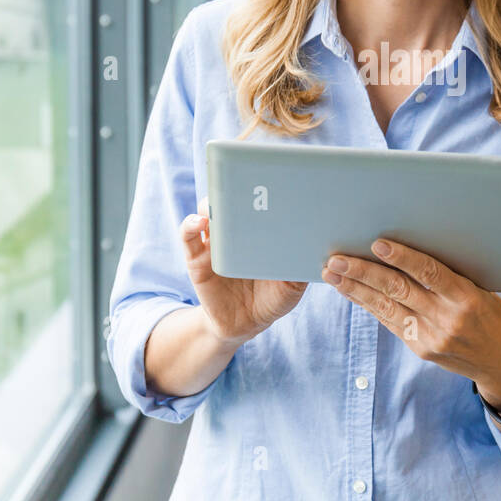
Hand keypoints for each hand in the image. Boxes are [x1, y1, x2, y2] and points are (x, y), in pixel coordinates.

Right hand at [181, 196, 307, 349]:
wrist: (245, 324)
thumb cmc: (272, 299)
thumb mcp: (292, 284)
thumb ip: (299, 267)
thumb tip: (313, 247)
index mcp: (260, 232)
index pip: (258, 202)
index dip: (262, 188)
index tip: (270, 177)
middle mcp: (236, 232)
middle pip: (230, 199)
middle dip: (234, 187)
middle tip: (244, 184)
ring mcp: (215, 243)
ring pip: (206, 211)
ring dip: (210, 203)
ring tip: (219, 203)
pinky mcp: (197, 259)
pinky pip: (188, 236)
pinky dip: (189, 225)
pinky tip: (199, 223)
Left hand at [322, 239, 500, 413]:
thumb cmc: (493, 318)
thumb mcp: (482, 292)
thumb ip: (450, 277)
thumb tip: (411, 252)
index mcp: (466, 298)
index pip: (429, 273)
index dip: (402, 257)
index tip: (377, 244)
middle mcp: (446, 319)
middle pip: (398, 290)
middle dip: (363, 273)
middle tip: (337, 259)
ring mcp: (431, 337)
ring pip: (386, 307)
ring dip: (356, 290)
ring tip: (333, 274)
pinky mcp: (421, 350)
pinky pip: (390, 322)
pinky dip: (369, 305)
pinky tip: (352, 292)